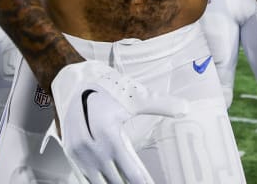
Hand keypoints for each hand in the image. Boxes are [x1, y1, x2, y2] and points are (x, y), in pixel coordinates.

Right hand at [45, 60, 188, 183]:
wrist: (73, 83)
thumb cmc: (105, 90)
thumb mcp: (133, 97)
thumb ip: (161, 104)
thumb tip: (185, 107)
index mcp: (109, 135)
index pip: (133, 172)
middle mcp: (92, 148)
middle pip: (118, 183)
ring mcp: (79, 154)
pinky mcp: (72, 156)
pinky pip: (86, 180)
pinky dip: (100, 183)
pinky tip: (111, 182)